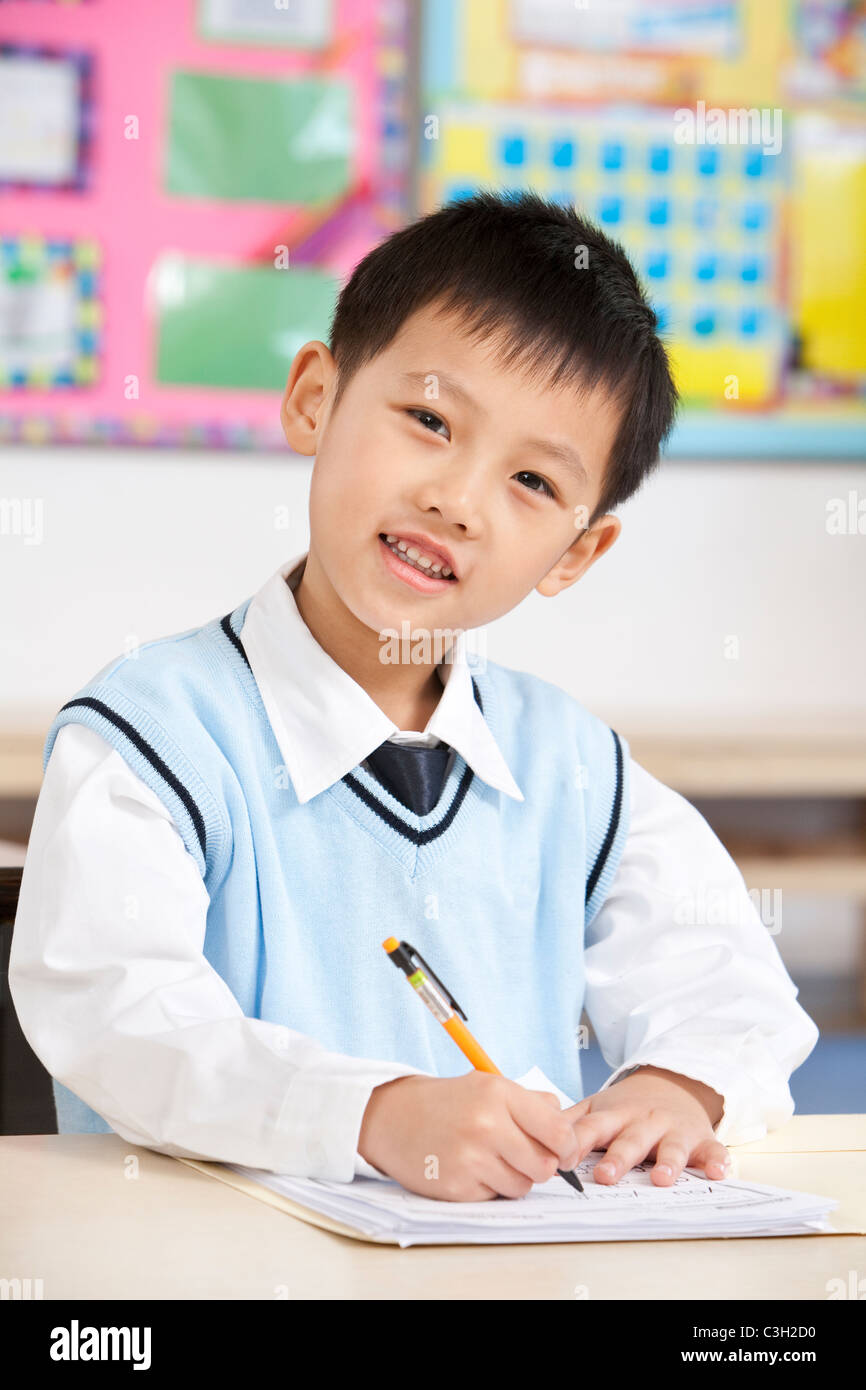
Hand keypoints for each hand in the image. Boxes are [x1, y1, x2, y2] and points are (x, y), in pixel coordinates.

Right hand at [357, 1071, 584, 1201]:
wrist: (393, 1117)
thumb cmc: (449, 1102)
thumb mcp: (490, 1086)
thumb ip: (533, 1105)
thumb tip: (568, 1136)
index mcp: (499, 1094)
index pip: (558, 1132)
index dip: (568, 1147)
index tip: (564, 1151)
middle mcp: (486, 1125)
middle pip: (544, 1166)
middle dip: (541, 1165)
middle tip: (524, 1156)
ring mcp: (470, 1158)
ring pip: (522, 1186)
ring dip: (515, 1178)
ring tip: (491, 1159)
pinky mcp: (457, 1186)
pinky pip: (495, 1196)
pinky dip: (489, 1186)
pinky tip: (470, 1168)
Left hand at [563, 1065, 729, 1186]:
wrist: (673, 1083)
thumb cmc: (627, 1107)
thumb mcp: (597, 1108)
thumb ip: (569, 1123)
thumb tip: (529, 1137)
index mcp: (614, 1116)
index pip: (591, 1129)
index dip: (575, 1144)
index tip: (559, 1162)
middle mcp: (644, 1122)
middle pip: (629, 1140)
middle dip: (618, 1159)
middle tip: (604, 1177)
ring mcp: (674, 1130)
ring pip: (671, 1147)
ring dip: (667, 1162)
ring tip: (661, 1179)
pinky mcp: (701, 1139)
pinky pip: (713, 1150)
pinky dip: (718, 1161)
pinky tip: (719, 1172)